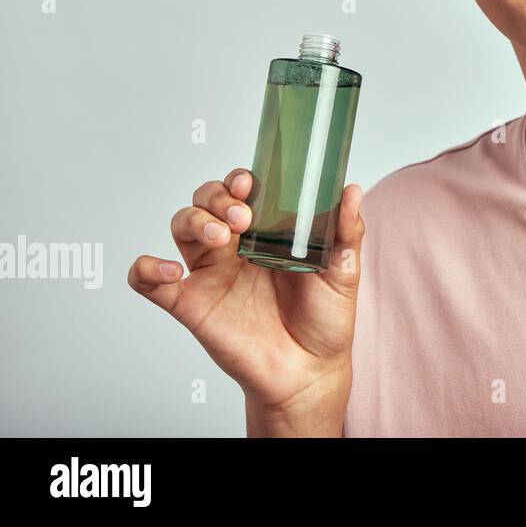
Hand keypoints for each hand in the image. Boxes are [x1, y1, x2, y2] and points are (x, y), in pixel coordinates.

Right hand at [128, 168, 364, 431]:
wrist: (309, 372)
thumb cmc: (325, 319)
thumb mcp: (343, 270)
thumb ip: (346, 231)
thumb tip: (352, 190)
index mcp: (268, 230)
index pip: (243, 189)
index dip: (239, 179)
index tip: (250, 183)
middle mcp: (236, 246)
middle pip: (207, 200)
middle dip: (218, 198)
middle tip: (243, 218)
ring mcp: (211, 273)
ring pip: (181, 226)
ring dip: (194, 220)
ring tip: (222, 237)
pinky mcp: (191, 304)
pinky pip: (148, 281)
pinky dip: (146, 268)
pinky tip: (169, 270)